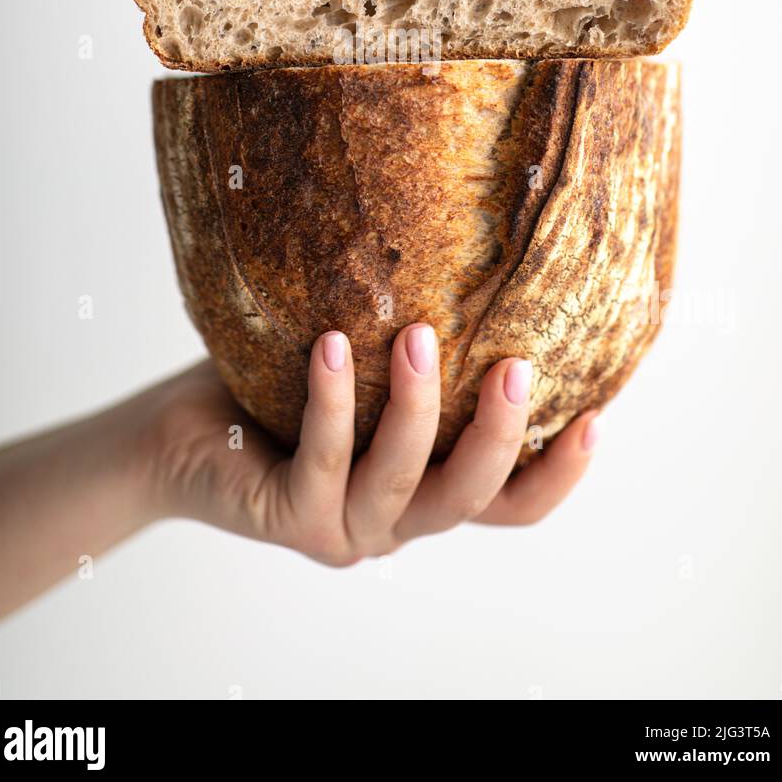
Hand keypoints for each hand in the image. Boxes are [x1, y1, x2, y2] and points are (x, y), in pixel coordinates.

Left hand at [146, 325, 599, 565]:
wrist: (183, 433)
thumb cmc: (280, 387)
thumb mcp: (367, 368)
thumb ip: (420, 351)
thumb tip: (477, 253)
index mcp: (426, 491)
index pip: (511, 503)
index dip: (560, 473)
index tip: (598, 417)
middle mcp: (397, 520)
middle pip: (470, 498)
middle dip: (500, 434)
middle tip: (517, 365)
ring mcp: (345, 528)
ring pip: (400, 480)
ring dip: (415, 406)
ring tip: (417, 333)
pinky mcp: (290, 517)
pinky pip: (321, 458)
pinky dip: (331, 400)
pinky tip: (330, 346)